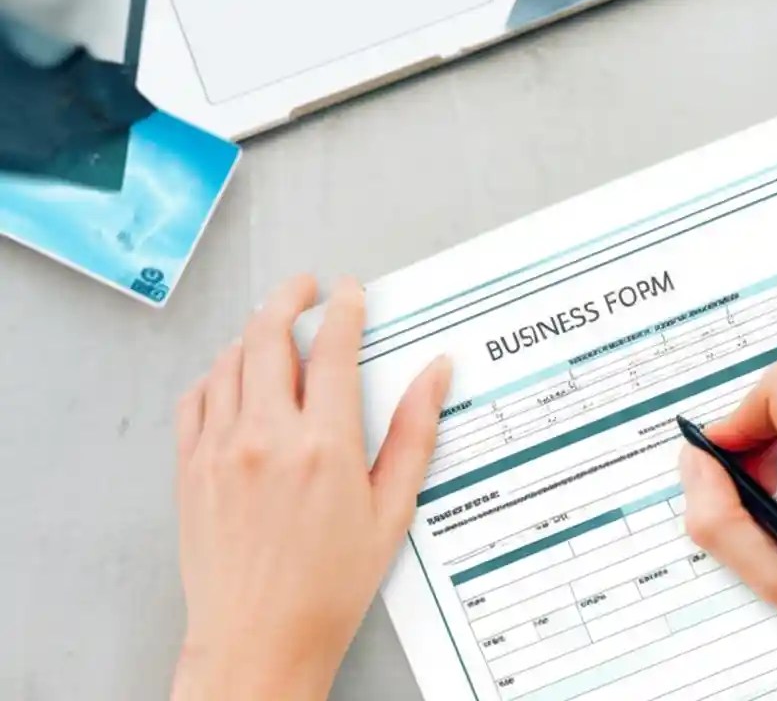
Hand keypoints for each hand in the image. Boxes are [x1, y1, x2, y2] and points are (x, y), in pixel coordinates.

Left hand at [171, 275, 451, 700]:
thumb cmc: (327, 587)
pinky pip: (196, 397)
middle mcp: (266, 437)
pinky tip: (234, 378)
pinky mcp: (190, 468)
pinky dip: (216, 374)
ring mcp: (220, 449)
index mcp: (325, 446)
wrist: (259, 639)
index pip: (333, 348)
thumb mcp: (391, 511)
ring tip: (273, 330)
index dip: (343, 309)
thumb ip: (414, 433)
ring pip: (229, 359)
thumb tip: (435, 376)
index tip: (348, 293)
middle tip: (304, 288)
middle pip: (270, 334)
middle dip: (290, 297)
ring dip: (253, 333)